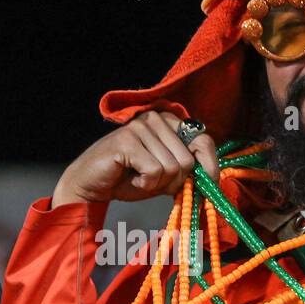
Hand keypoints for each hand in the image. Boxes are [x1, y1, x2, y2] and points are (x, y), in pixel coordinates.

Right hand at [51, 110, 219, 207]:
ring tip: (139, 177)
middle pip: (188, 160)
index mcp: (169, 122)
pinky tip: (131, 178)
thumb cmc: (130, 178)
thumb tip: (212, 178)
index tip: (208, 184)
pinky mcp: (127, 140)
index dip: (210, 166)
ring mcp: (140, 127)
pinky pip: (155, 170)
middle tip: (153, 181)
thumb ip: (189, 171)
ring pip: (173, 167)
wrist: (93, 185)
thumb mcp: (167, 176)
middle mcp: (155, 118)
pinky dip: (146, 183)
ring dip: (158, 183)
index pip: (204, 140)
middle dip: (175, 181)